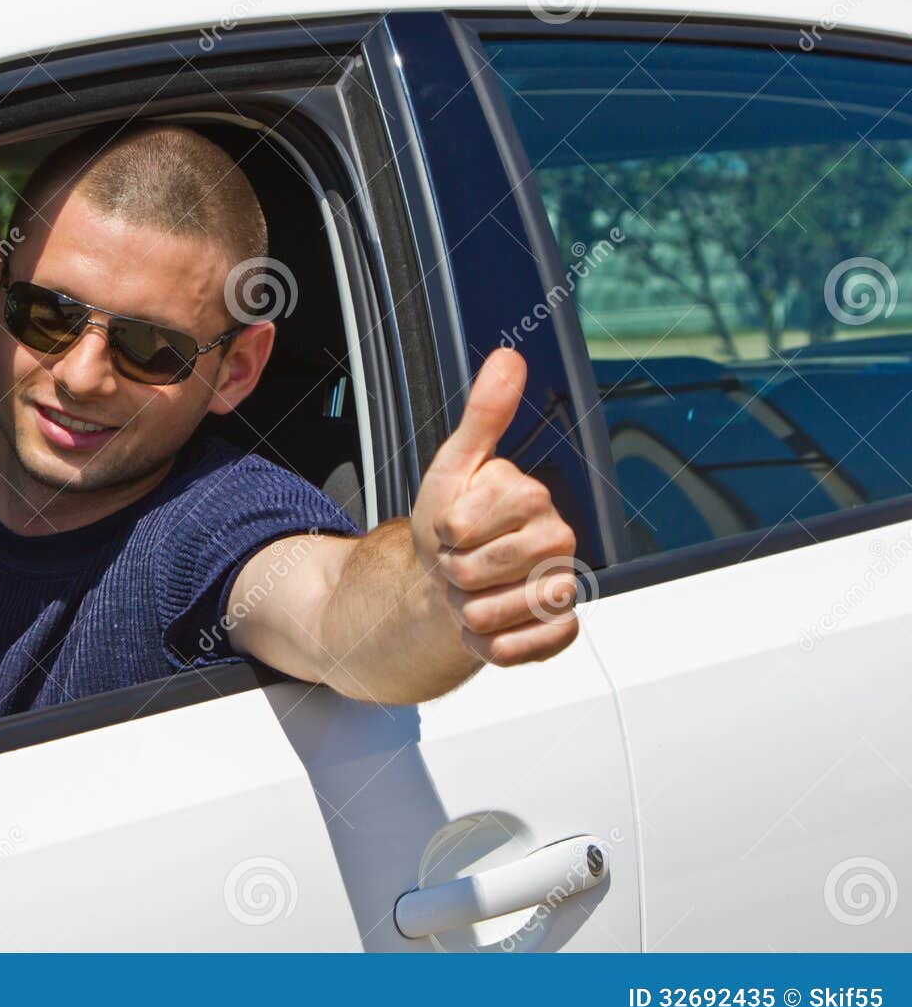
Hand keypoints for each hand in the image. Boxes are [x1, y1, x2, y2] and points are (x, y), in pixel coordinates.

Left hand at [410, 348, 580, 666]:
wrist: (450, 582)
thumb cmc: (452, 525)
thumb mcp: (455, 466)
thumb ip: (484, 414)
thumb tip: (510, 356)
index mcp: (534, 498)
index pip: (463, 523)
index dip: (443, 530)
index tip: (451, 525)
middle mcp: (559, 541)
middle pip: (475, 571)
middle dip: (451, 572)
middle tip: (460, 561)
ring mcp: (562, 589)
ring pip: (491, 613)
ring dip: (466, 609)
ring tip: (473, 590)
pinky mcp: (561, 631)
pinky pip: (519, 649)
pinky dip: (489, 644)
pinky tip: (490, 624)